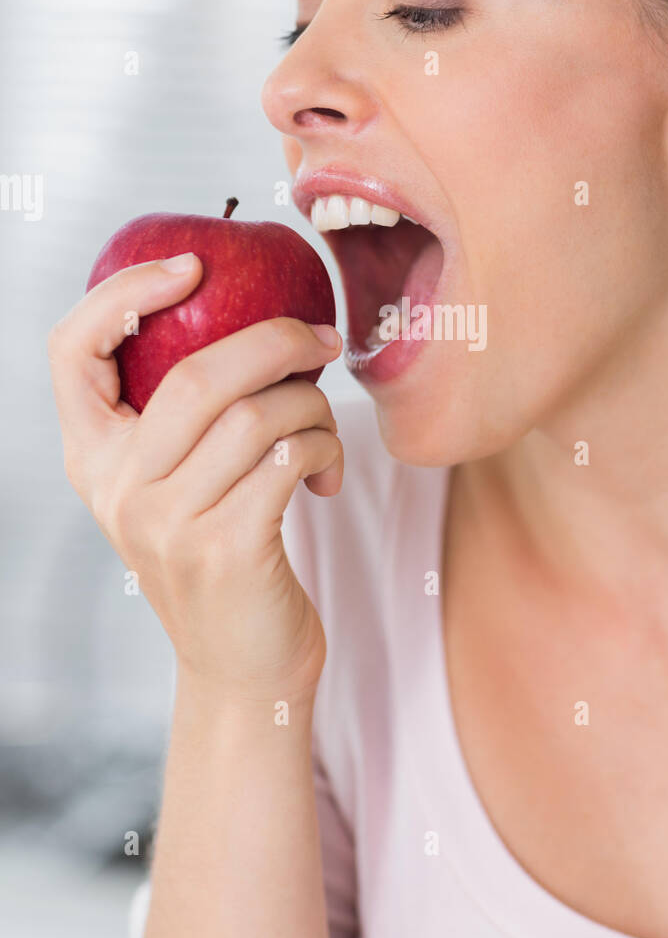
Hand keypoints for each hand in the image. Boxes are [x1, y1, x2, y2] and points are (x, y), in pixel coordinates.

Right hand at [48, 253, 342, 701]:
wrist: (245, 669)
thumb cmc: (227, 556)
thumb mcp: (182, 485)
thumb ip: (189, 418)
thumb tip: (259, 318)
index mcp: (94, 458)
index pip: (71, 351)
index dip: (123, 294)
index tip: (192, 268)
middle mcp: (117, 489)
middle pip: (192, 374)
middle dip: (273, 339)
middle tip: (321, 335)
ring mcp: (166, 523)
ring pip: (255, 415)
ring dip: (313, 407)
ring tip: (327, 430)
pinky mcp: (225, 548)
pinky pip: (288, 457)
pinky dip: (324, 448)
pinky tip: (326, 473)